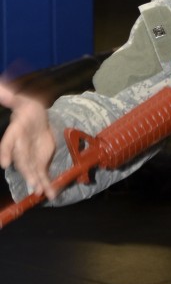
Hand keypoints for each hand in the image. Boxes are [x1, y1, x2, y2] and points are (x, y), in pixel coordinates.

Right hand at [0, 81, 56, 197]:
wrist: (36, 118)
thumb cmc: (26, 108)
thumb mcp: (21, 100)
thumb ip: (12, 97)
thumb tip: (2, 88)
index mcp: (14, 134)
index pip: (7, 144)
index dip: (6, 153)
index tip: (4, 163)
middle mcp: (20, 149)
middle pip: (23, 162)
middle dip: (28, 173)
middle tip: (33, 184)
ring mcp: (30, 157)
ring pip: (33, 171)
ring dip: (38, 182)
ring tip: (43, 193)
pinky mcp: (40, 162)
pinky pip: (43, 174)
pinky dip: (48, 184)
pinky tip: (52, 194)